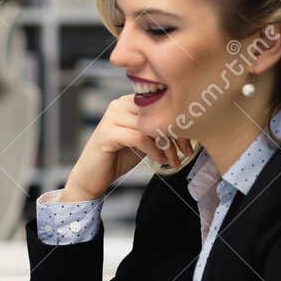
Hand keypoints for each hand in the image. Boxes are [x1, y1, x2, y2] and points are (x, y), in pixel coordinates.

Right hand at [61, 94, 193, 201]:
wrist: (92, 177)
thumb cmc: (118, 158)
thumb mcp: (143, 140)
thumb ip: (156, 129)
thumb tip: (186, 126)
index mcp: (128, 102)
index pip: (160, 104)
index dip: (178, 122)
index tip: (189, 143)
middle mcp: (118, 105)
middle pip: (156, 113)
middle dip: (176, 135)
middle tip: (186, 152)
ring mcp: (111, 118)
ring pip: (150, 126)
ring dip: (166, 146)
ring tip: (173, 161)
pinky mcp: (107, 134)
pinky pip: (139, 138)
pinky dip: (153, 150)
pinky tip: (160, 161)